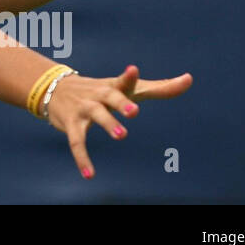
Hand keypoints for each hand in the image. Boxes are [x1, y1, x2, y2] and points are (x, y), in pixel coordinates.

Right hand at [43, 64, 192, 178]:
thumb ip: (160, 87)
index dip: (129, 77)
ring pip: (95, 115)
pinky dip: (82, 158)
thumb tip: (189, 79)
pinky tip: (89, 174)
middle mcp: (98, 95)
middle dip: (121, 103)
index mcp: (113, 86)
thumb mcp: (128, 88)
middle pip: (110, 96)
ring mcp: (84, 109)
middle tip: (135, 112)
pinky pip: (76, 142)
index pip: (123, 81)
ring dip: (107, 123)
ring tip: (122, 134)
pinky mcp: (71, 124)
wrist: (54, 88)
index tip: (133, 70)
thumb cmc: (101, 90)